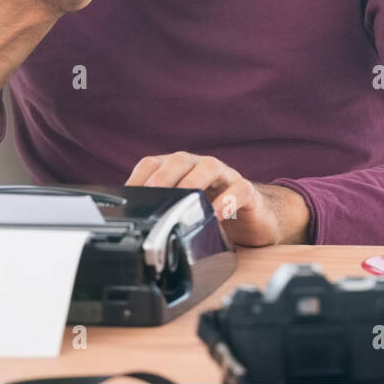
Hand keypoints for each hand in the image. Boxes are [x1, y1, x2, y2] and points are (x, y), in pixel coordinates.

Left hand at [125, 151, 310, 246]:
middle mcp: (201, 167)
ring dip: (194, 181)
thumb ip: (161, 211)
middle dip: (164, 174)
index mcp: (181, 171)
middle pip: (181, 159)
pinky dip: (227, 199)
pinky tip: (217, 214)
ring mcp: (226, 177)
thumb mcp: (184, 212)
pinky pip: (239, 189)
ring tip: (184, 200)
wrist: (257, 218)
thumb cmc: (215, 212)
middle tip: (152, 193)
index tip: (127, 196)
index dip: (139, 176)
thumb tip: (130, 224)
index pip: (155, 163)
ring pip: (210, 166)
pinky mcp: (248, 192)